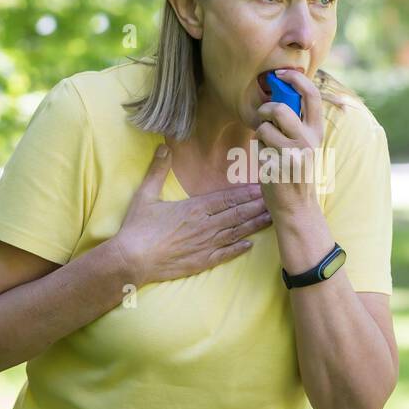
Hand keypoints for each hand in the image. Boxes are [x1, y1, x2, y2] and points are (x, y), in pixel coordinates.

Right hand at [113, 145, 271, 285]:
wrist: (131, 260)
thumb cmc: (137, 228)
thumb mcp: (145, 195)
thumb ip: (157, 170)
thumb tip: (163, 146)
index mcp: (194, 208)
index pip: (227, 198)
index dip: (246, 193)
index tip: (261, 187)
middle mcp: (205, 225)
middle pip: (237, 214)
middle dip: (258, 206)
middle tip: (276, 200)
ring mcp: (205, 245)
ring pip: (236, 233)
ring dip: (255, 225)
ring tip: (272, 218)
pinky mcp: (202, 262)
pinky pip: (226, 255)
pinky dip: (239, 249)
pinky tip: (251, 245)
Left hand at [254, 68, 324, 218]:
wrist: (297, 206)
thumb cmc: (295, 171)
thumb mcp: (304, 144)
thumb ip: (296, 122)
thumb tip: (278, 94)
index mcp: (316, 131)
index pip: (312, 95)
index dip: (295, 79)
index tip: (280, 74)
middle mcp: (308, 140)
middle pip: (280, 109)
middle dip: (265, 109)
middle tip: (263, 116)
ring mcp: (293, 153)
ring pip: (264, 128)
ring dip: (260, 133)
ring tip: (267, 145)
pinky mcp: (278, 165)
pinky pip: (259, 146)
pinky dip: (258, 151)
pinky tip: (268, 162)